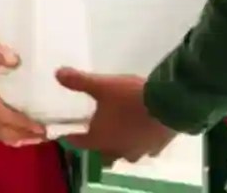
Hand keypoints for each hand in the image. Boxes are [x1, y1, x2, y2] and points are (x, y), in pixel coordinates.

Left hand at [55, 69, 176, 162]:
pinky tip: (144, 132)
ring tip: (121, 132)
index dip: (72, 137)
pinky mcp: (157, 147)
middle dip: (98, 144)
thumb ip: (80, 81)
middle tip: (96, 133)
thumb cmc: (130, 98)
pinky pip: (146, 149)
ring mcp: (139, 151)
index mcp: (100, 139)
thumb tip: (58, 73)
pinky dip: (142, 142)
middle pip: (102, 153)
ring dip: (120, 144)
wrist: (169, 105)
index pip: (79, 142)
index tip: (69, 133)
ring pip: (124, 153)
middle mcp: (117, 150)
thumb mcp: (103, 86)